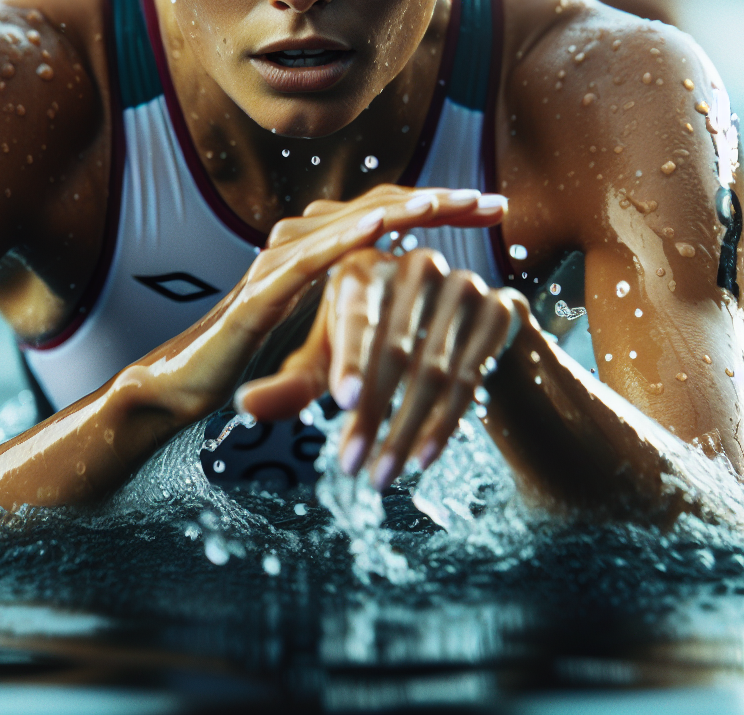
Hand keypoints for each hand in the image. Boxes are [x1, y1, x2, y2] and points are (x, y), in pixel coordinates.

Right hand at [226, 185, 506, 343]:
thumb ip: (360, 301)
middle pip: (381, 206)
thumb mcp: (325, 323)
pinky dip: (348, 238)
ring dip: (405, 209)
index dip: (442, 206)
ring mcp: (279, 261)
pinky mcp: (262, 293)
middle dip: (442, 201)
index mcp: (322, 246)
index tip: (494, 209)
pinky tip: (383, 226)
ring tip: (453, 202)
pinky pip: (312, 259)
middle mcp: (302, 241)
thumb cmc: (256, 350)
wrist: (190, 377)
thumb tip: (406, 281)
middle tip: (496, 203)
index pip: (390, 212)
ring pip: (351, 222)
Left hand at [237, 241, 522, 491]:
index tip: (342, 403)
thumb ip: (294, 381)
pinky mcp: (501, 309)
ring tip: (381, 477)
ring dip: (406, 429)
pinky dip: (446, 423)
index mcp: (368, 265)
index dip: (350, 359)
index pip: (358, 315)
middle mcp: (418, 265)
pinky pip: (472, 374)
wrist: (456, 337)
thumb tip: (242, 404)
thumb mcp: (334, 360)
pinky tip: (423, 459)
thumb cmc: (377, 345)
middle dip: (372, 414)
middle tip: (351, 467)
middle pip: (395, 349)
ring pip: (434, 369)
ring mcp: (465, 285)